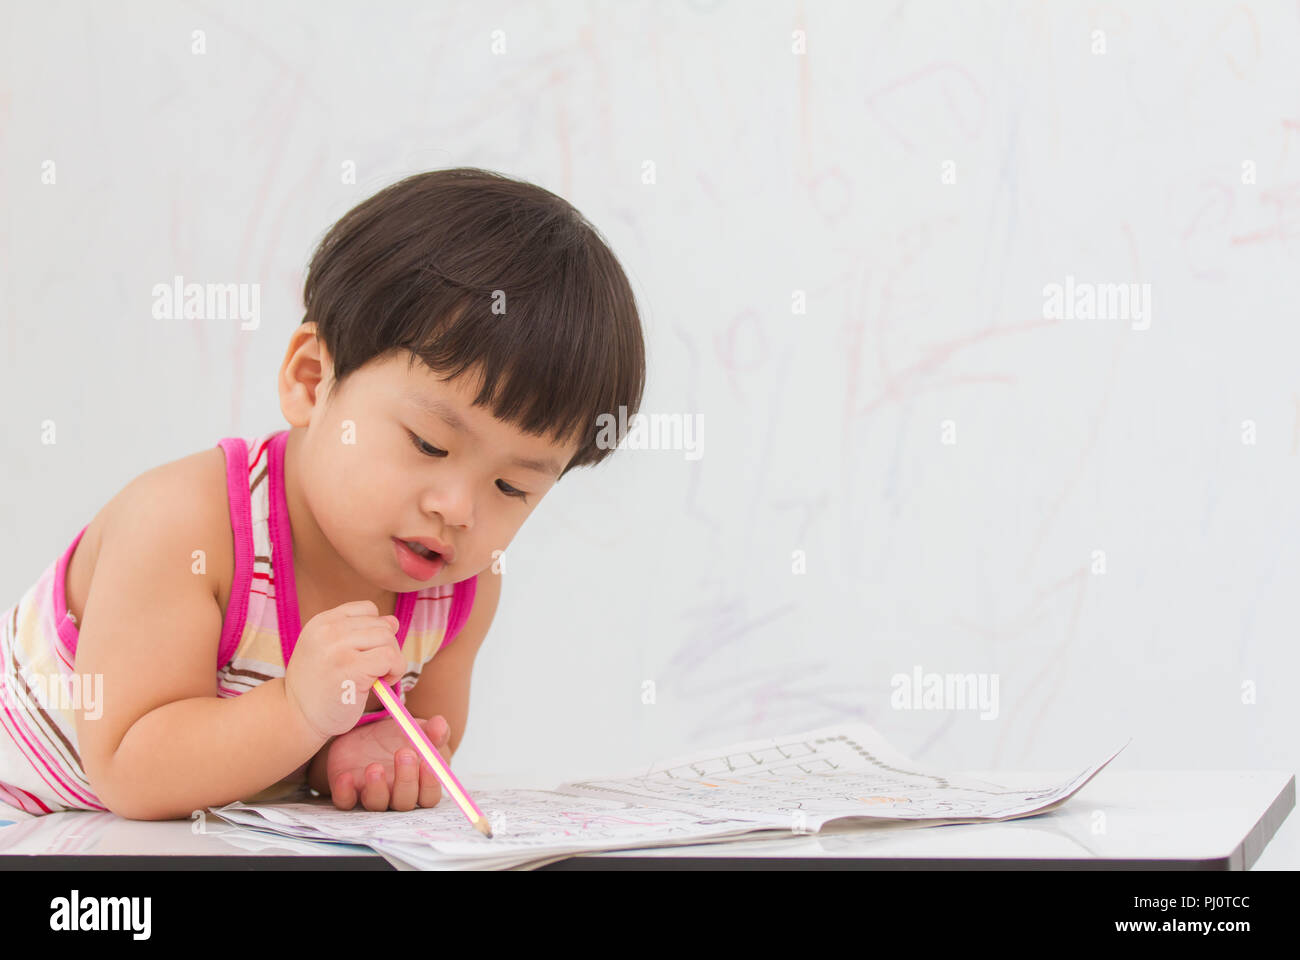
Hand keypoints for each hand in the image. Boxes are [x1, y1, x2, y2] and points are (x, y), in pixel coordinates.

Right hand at [284, 600, 406, 738]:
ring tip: (378, 677)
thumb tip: (393, 621)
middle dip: (388, 648)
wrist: (295, 717)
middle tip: (376, 670)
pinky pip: (390, 658)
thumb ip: (360, 634)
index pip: (367, 609)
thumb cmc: (318, 687)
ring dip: (393, 661)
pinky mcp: (350, 668)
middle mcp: (328, 630)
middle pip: (382, 625)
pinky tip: (381, 683)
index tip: (368, 652)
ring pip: (388, 640)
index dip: (376, 630)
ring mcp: (338, 648)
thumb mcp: (331, 651)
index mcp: (322, 622)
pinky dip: (395, 671)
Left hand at [322, 713, 452, 811]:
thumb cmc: (396, 738)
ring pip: (377, 804)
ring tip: (375, 767)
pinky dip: (345, 793)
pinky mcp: (348, 793)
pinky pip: (346, 802)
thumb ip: (431, 730)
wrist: (364, 736)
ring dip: (377, 789)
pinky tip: (346, 777)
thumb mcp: (416, 729)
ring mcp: (371, 796)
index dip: (430, 784)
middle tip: (404, 753)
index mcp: (418, 785)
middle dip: (406, 780)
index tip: (429, 762)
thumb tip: (440, 726)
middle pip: (404, 802)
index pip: (429, 796)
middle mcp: (396, 796)